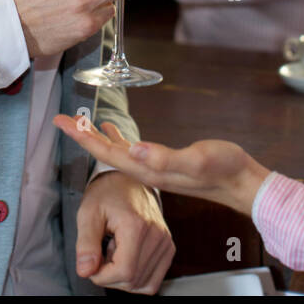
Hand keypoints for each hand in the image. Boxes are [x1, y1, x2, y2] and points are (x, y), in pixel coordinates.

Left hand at [55, 116, 270, 217]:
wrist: (242, 183)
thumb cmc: (224, 169)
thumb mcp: (197, 160)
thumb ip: (166, 157)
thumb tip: (136, 149)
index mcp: (149, 170)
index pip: (107, 152)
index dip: (83, 136)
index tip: (63, 122)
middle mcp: (147, 171)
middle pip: (106, 152)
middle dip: (82, 135)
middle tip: (61, 119)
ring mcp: (154, 169)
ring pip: (116, 152)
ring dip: (96, 138)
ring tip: (80, 124)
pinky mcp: (163, 164)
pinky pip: (130, 152)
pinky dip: (117, 140)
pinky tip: (114, 133)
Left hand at [76, 167, 174, 293]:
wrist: (127, 181)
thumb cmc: (106, 194)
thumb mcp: (88, 213)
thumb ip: (85, 244)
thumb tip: (86, 271)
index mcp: (137, 226)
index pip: (124, 272)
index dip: (102, 276)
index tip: (92, 262)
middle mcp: (158, 236)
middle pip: (133, 281)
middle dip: (110, 276)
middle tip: (102, 252)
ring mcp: (166, 243)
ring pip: (144, 285)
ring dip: (123, 277)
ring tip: (115, 251)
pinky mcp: (169, 248)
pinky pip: (153, 280)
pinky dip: (136, 278)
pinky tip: (126, 258)